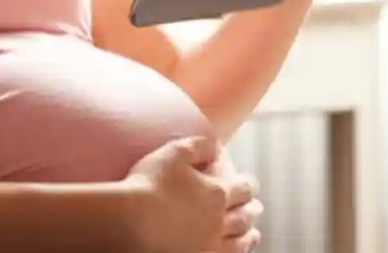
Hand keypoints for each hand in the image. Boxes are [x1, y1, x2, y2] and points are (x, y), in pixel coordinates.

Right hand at [123, 137, 261, 252]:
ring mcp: (211, 245)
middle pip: (245, 216)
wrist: (130, 224)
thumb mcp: (173, 153)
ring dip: (250, 236)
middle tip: (256, 208)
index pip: (243, 188)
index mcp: (217, 192)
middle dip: (253, 210)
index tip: (250, 184)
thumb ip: (198, 146)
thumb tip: (217, 146)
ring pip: (240, 242)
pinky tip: (232, 251)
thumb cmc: (149, 186)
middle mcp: (220, 220)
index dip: (249, 185)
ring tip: (253, 234)